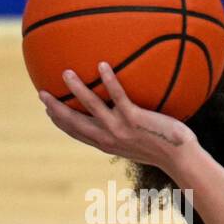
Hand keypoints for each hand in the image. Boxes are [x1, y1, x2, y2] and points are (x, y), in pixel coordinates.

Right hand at [39, 62, 196, 169]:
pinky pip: (118, 96)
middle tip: (41, 93)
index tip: (48, 112)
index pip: (78, 133)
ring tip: (66, 73)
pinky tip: (103, 65)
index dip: (61, 123)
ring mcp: (120, 128)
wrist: (181, 158)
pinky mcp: (134, 119)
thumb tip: (127, 115)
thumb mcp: (140, 143)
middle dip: (56, 109)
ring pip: (91, 106)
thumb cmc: (165, 149)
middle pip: (75, 123)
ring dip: (77, 89)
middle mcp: (109, 138)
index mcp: (108, 144)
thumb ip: (128, 130)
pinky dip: (110, 81)